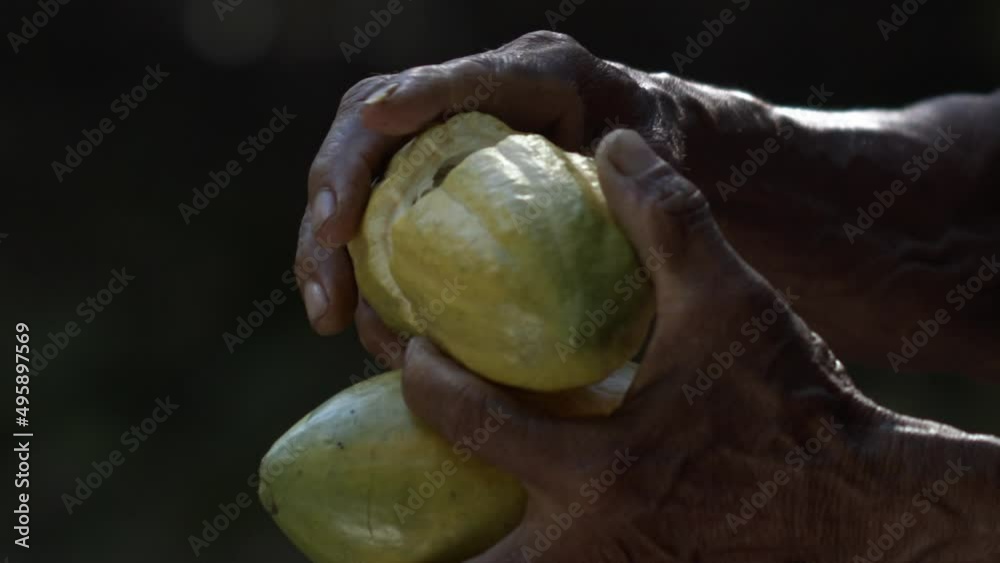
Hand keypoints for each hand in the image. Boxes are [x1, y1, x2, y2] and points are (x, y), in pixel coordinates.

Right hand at [296, 31, 678, 346]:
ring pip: (357, 177)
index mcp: (539, 73)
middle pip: (373, 125)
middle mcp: (472, 96)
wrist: (646, 149)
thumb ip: (647, 179)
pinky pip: (374, 220)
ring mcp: (440, 137)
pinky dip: (358, 269)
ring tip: (328, 317)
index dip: (422, 92)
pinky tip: (358, 322)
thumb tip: (614, 198)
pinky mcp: (427, 182)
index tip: (378, 117)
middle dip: (335, 189)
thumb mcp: (667, 162)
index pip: (468, 77)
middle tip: (325, 260)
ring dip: (327, 246)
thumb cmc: (659, 156)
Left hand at [398, 130, 964, 561]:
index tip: (418, 346)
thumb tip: (615, 146)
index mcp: (593, 472)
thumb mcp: (732, 301)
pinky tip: (517, 505)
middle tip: (404, 443)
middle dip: (418, 502)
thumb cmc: (795, 402)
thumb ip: (668, 221)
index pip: (464, 422)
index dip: (423, 375)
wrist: (863, 502)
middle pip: (457, 551)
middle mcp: (586, 544)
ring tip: (444, 485)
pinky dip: (519, 546)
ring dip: (467, 536)